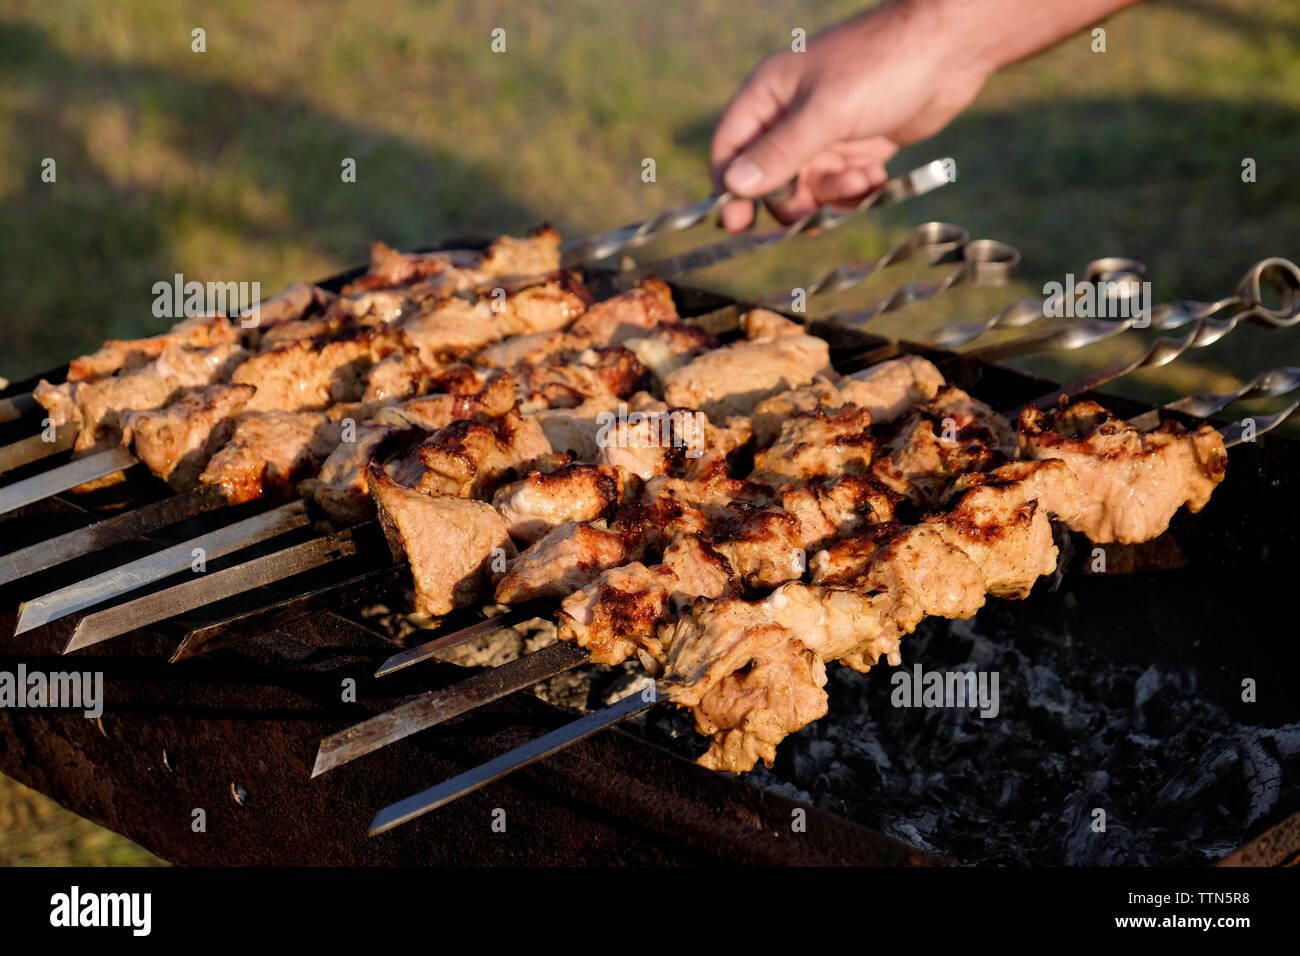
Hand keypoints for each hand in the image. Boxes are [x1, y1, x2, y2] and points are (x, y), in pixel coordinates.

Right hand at [710, 1, 993, 230]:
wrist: (951, 49)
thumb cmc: (883, 65)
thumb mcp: (826, 112)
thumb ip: (780, 152)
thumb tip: (735, 185)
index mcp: (770, 95)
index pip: (731, 149)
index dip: (730, 188)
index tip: (739, 224)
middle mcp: (791, 115)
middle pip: (770, 178)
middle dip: (793, 199)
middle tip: (814, 213)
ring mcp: (825, 131)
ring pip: (808, 187)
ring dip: (831, 196)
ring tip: (861, 181)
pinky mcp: (856, 145)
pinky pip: (841, 185)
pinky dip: (855, 191)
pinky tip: (877, 178)